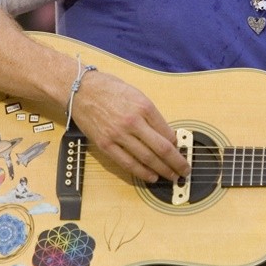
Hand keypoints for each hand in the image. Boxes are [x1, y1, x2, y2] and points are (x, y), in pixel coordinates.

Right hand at [70, 71, 190, 182]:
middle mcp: (133, 122)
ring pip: (147, 158)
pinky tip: (151, 176)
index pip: (167, 132)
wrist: (81, 90)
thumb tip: (166, 134)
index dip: (178, 145)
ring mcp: (119, 135)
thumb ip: (151, 114)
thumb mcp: (136, 95)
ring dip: (162, 170)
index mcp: (144, 107)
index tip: (181, 151)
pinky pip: (127, 163)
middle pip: (162, 148)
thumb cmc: (109, 89)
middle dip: (176, 162)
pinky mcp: (106, 145)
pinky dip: (142, 172)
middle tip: (184, 170)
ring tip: (172, 176)